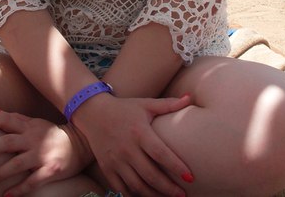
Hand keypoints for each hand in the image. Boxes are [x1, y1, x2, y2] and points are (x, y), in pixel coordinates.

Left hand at [0, 111, 91, 194]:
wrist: (81, 144)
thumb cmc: (53, 134)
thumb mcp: (36, 123)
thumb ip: (17, 119)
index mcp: (29, 126)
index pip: (5, 120)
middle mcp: (34, 139)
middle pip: (7, 142)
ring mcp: (42, 155)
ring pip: (17, 164)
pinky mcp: (51, 170)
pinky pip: (33, 181)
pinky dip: (19, 189)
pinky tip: (6, 195)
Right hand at [74, 94, 192, 196]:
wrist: (94, 113)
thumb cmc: (124, 108)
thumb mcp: (145, 104)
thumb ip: (168, 104)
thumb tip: (189, 97)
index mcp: (139, 132)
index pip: (160, 153)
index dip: (175, 166)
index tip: (190, 177)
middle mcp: (127, 148)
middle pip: (150, 175)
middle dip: (168, 188)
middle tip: (183, 194)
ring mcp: (115, 160)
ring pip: (137, 186)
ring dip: (154, 195)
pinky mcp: (107, 168)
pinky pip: (122, 189)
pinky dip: (135, 196)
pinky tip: (147, 196)